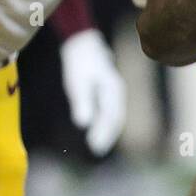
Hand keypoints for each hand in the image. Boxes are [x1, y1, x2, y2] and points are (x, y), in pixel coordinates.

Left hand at [61, 29, 126, 156]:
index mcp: (112, 90)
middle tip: (97, 150)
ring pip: (115, 114)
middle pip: (116, 117)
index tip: (96, 147)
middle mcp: (117, 91)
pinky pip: (112, 110)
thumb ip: (82, 102)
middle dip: (107, 134)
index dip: (104, 133)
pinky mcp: (109, 90)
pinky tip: (98, 128)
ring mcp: (115, 90)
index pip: (111, 117)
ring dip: (108, 130)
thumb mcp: (77, 82)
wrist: (83, 44)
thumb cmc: (79, 63)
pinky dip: (107, 121)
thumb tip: (83, 124)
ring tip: (98, 144)